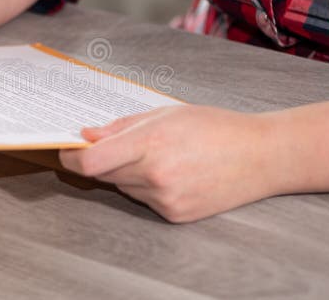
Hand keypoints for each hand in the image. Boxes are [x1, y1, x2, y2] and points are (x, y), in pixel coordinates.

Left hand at [60, 106, 278, 222]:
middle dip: (101, 161)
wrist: (261, 156)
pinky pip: (144, 201)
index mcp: (150, 142)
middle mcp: (155, 175)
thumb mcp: (166, 114)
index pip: (92, 162)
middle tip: (113, 146)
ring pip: (124, 187)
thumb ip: (121, 127)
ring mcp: (165, 199)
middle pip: (103, 175)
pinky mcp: (174, 215)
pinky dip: (148, 187)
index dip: (72, 158)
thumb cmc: (215, 127)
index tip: (67, 151)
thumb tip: (86, 136)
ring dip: (127, 173)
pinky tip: (174, 173)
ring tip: (159, 156)